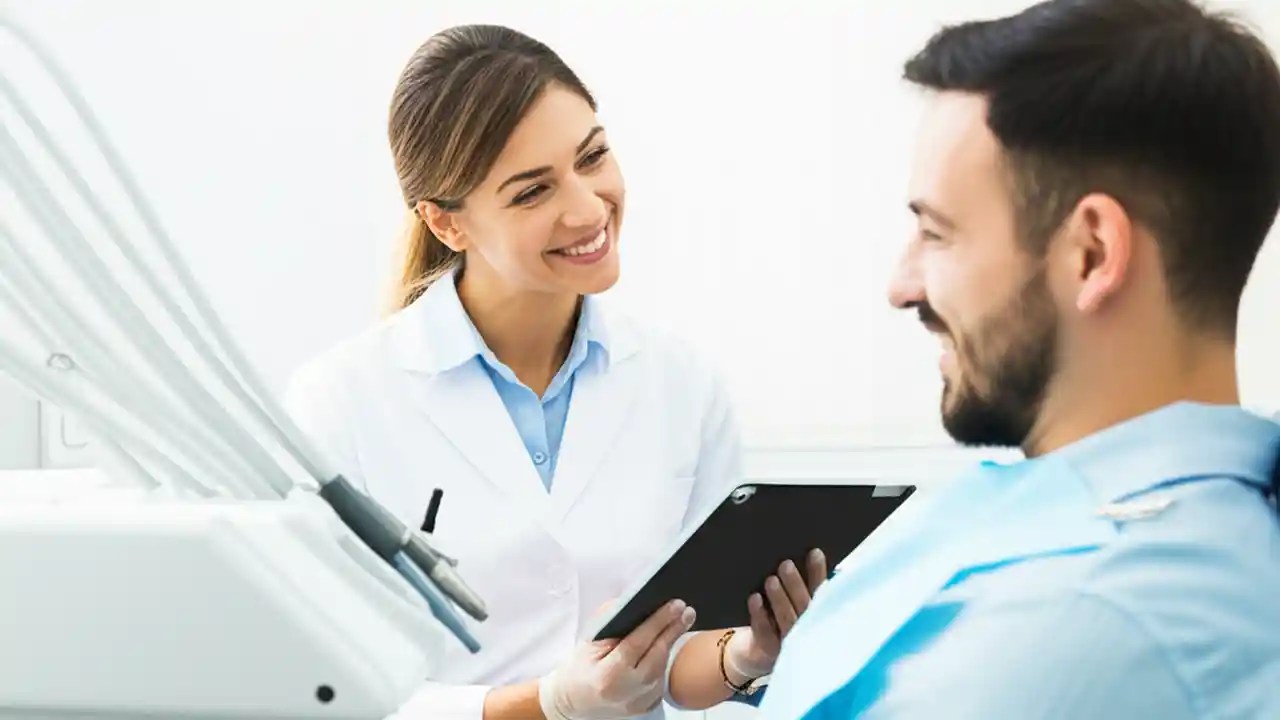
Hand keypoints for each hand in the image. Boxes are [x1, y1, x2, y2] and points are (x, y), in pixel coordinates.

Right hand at [539, 600, 696, 719]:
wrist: (574, 700)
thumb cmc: (580, 668)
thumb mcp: (588, 643)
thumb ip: (610, 621)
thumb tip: (634, 602)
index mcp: (608, 675)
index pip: (638, 642)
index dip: (658, 622)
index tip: (675, 605)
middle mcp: (626, 692)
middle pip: (657, 655)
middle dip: (673, 629)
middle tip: (686, 610)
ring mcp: (638, 703)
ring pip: (662, 667)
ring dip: (671, 643)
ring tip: (679, 622)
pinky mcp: (645, 708)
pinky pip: (661, 680)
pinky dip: (664, 661)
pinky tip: (666, 644)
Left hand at [725, 549, 826, 679]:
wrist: (759, 652)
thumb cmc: (780, 617)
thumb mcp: (794, 601)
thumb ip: (800, 585)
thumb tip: (799, 554)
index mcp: (819, 615)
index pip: (822, 592)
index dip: (818, 573)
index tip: (814, 552)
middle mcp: (808, 630)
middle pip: (804, 606)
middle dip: (795, 585)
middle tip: (785, 564)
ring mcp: (790, 642)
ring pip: (786, 618)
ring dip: (779, 599)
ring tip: (771, 580)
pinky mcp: (770, 649)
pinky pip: (765, 631)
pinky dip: (760, 615)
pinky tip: (754, 598)